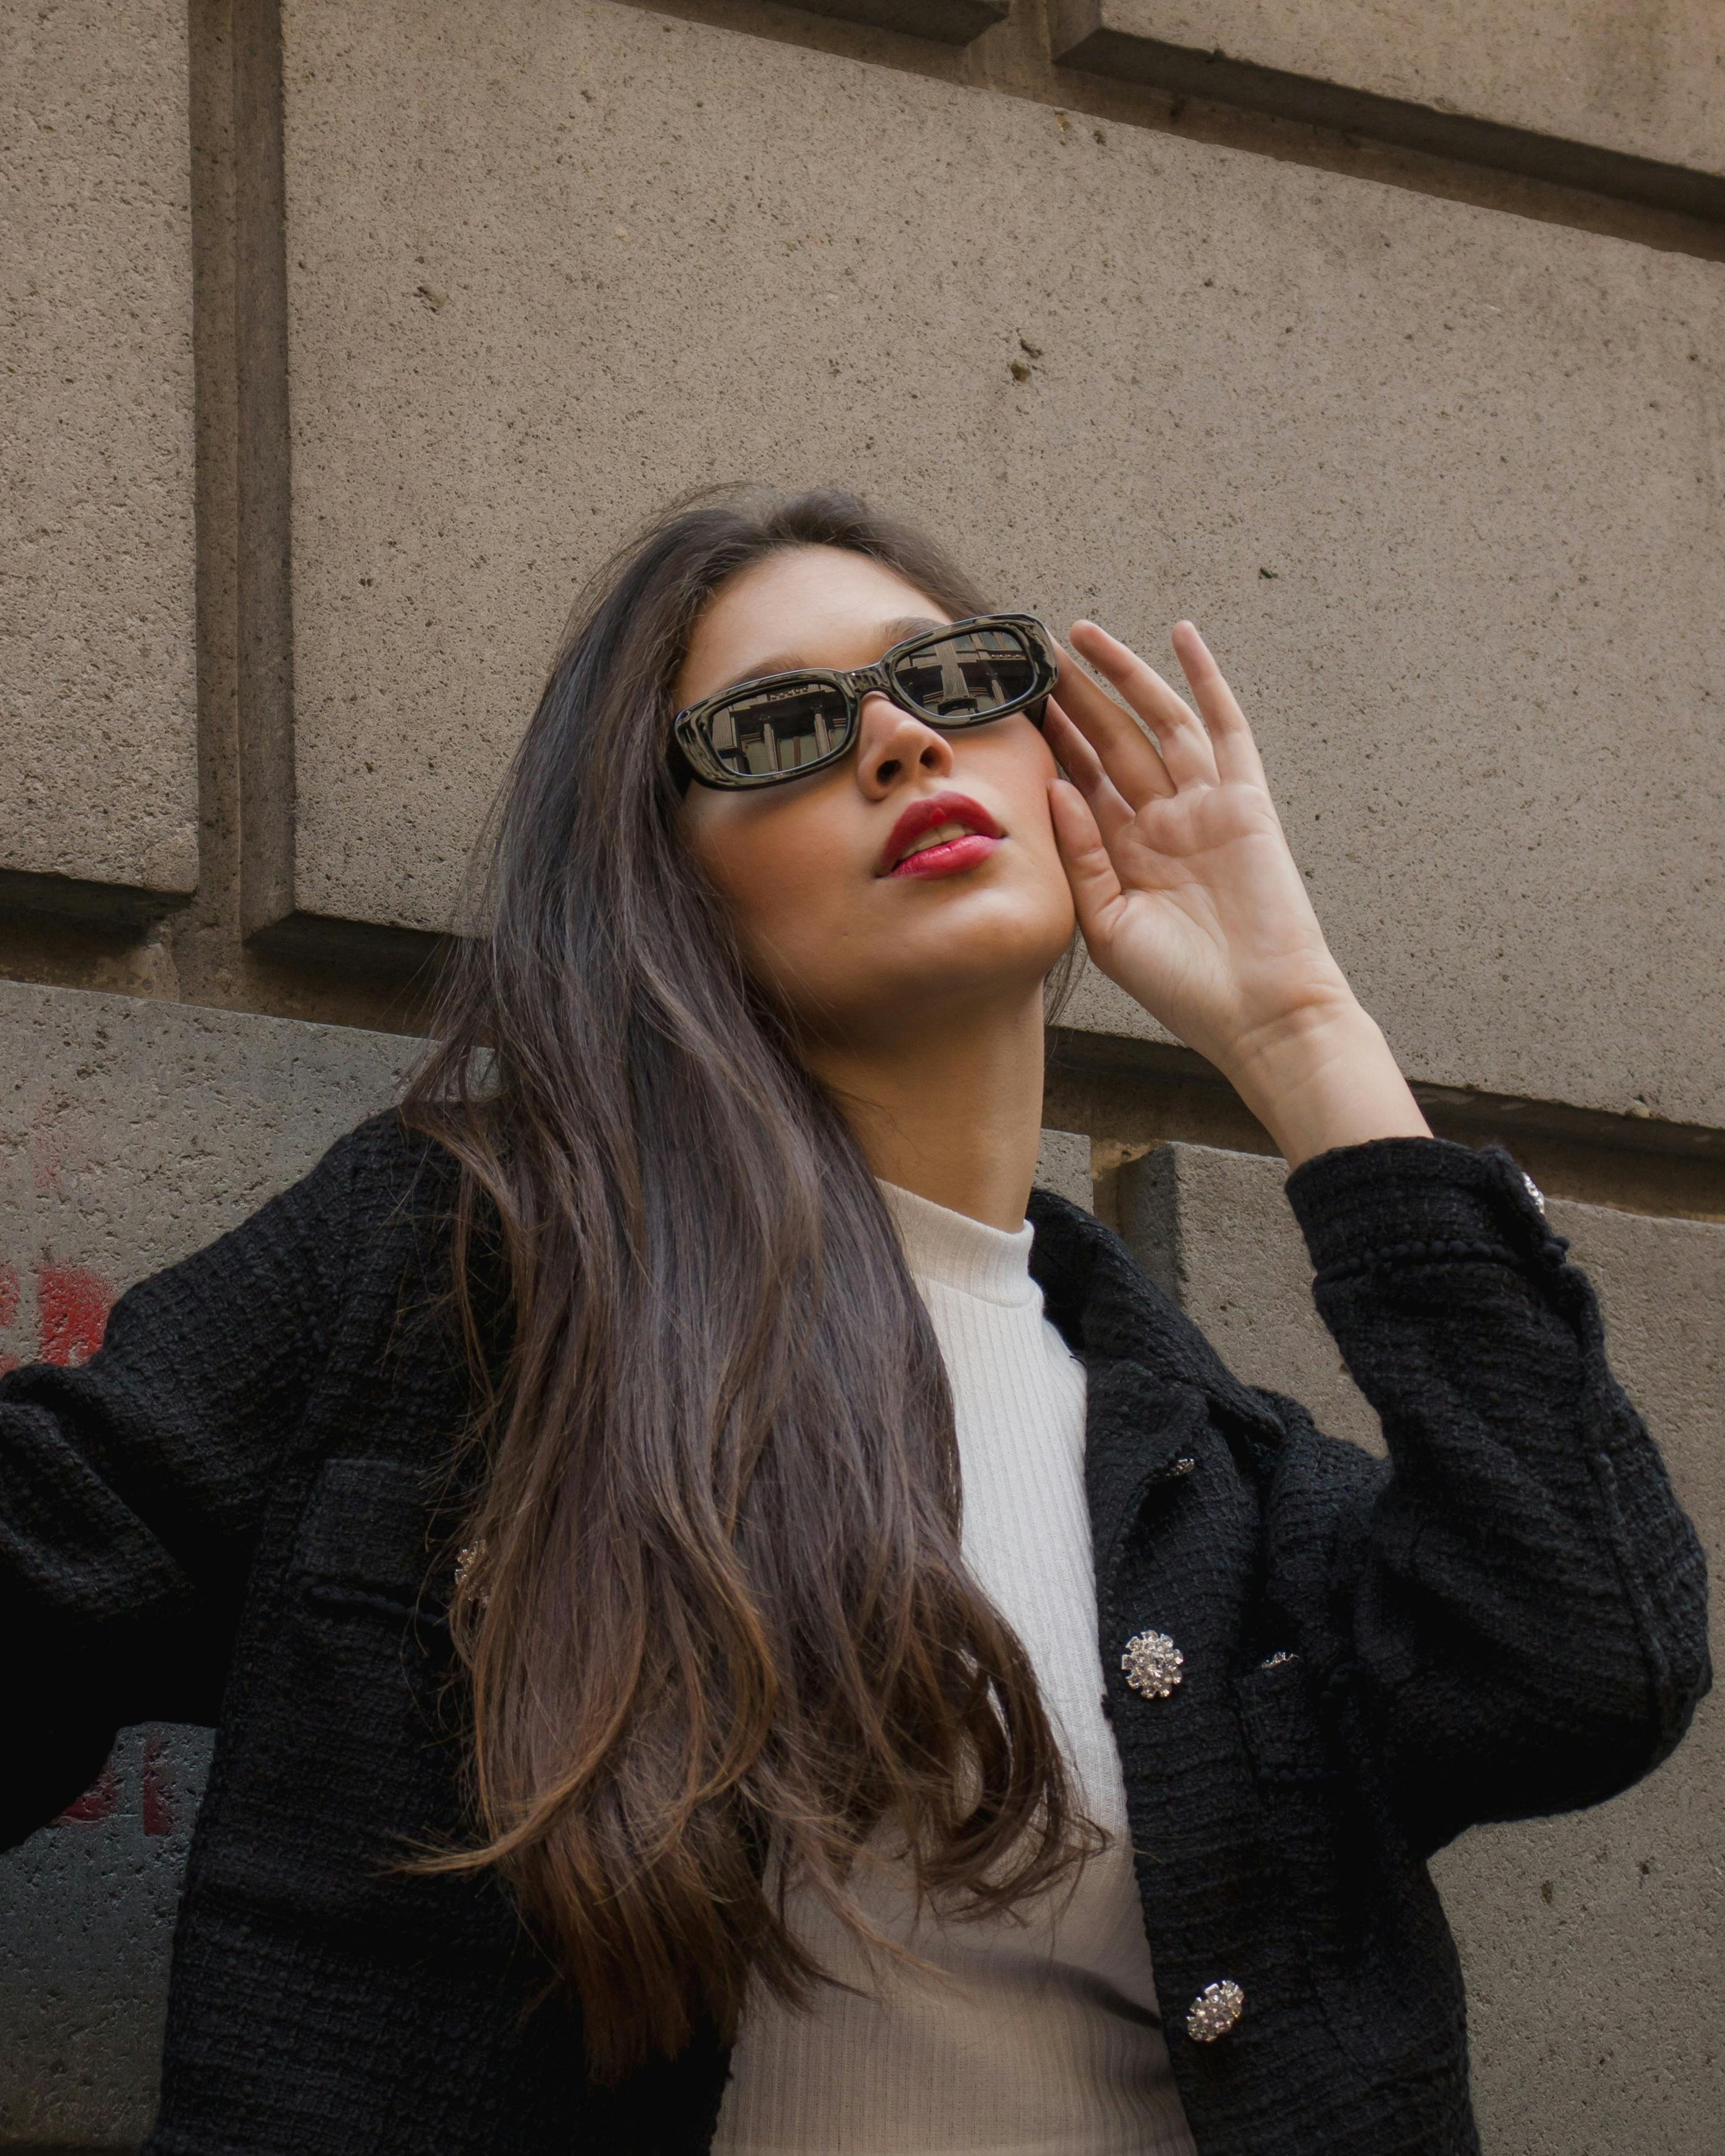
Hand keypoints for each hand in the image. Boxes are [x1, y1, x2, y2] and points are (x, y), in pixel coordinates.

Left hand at [1044, 619, 1430, 1167]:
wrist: (1258, 1013)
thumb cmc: (1182, 987)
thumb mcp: (1107, 925)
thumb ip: (1080, 856)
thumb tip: (1054, 787)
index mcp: (1124, 854)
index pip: (1079, 779)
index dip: (1048, 740)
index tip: (1009, 701)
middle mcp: (1161, 822)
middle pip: (1111, 741)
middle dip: (1074, 697)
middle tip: (1035, 652)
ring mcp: (1203, 807)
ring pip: (1156, 721)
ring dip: (1123, 675)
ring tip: (1080, 633)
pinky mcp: (1245, 801)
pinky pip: (1226, 727)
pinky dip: (1206, 679)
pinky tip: (1182, 635)